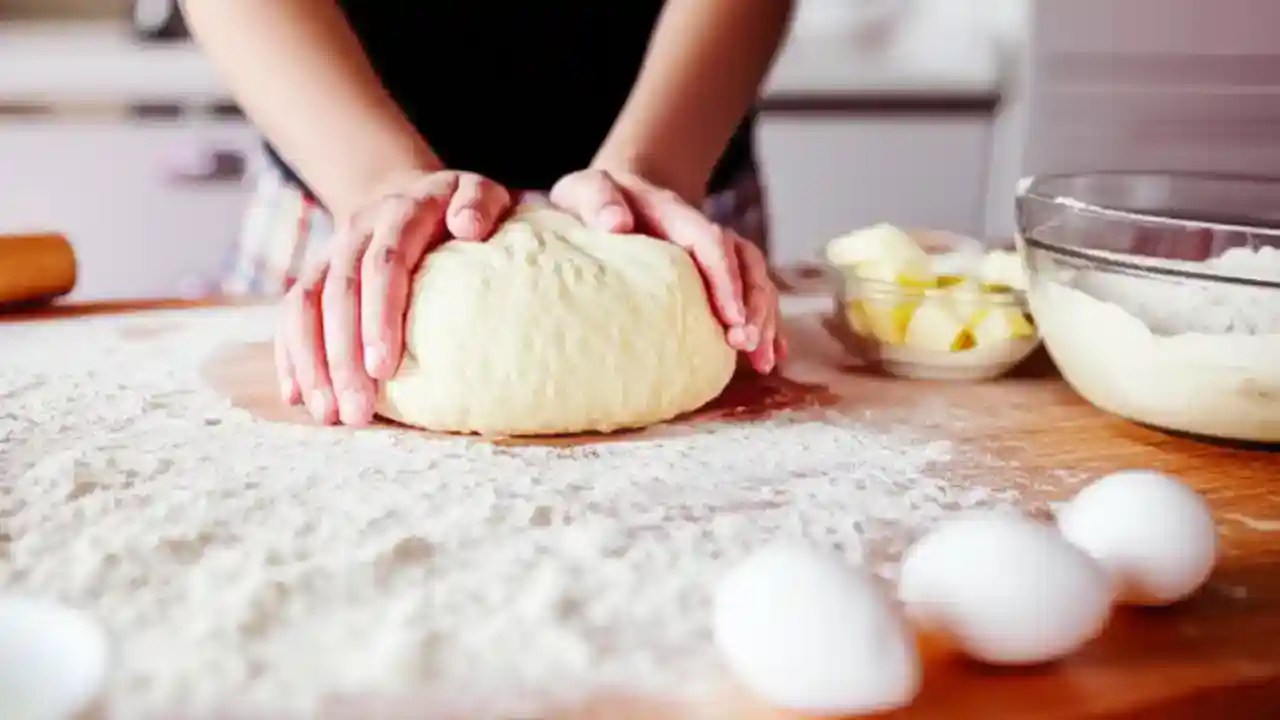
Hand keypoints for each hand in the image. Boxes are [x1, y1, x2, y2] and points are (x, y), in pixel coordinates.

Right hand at [276, 170, 511, 424]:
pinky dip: (291, 356)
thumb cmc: (457, 208)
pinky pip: (290, 316)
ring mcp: (328, 255)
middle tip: (357, 412)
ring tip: (329, 415)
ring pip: (305, 308)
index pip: (383, 265)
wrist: (405, 192)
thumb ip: (480, 204)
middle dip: (343, 357)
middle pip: (339, 295)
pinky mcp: (312, 277)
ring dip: (312, 363)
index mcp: (398, 214)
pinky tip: (299, 397)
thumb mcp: (479, 193)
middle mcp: (355, 233)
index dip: (379, 316)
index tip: (384, 368)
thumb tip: (470, 226)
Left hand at [551, 168, 784, 373]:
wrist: (612, 197)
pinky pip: (750, 298)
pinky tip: (773, 357)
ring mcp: (712, 256)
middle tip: (745, 344)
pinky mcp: (715, 278)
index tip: (730, 316)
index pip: (709, 240)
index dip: (725, 277)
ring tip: (762, 360)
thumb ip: (597, 199)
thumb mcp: (584, 190)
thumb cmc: (593, 201)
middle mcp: (702, 232)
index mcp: (673, 213)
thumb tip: (616, 224)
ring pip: (754, 282)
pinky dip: (767, 325)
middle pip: (744, 263)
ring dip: (764, 319)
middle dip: (752, 305)